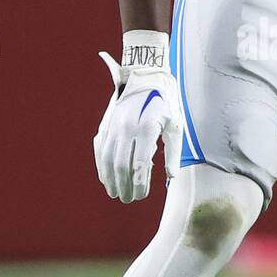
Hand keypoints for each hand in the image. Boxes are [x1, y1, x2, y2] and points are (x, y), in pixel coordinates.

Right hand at [93, 50, 182, 202]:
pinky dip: (101, 165)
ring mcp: (114, 126)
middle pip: (121, 166)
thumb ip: (173, 152)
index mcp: (146, 129)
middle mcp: (127, 128)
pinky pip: (100, 149)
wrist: (146, 76)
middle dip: (123, 186)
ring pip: (107, 159)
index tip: (142, 196)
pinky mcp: (106, 124)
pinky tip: (105, 177)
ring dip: (110, 179)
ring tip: (115, 193)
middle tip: (128, 200)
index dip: (139, 185)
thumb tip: (171, 177)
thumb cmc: (166, 102)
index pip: (139, 165)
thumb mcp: (176, 125)